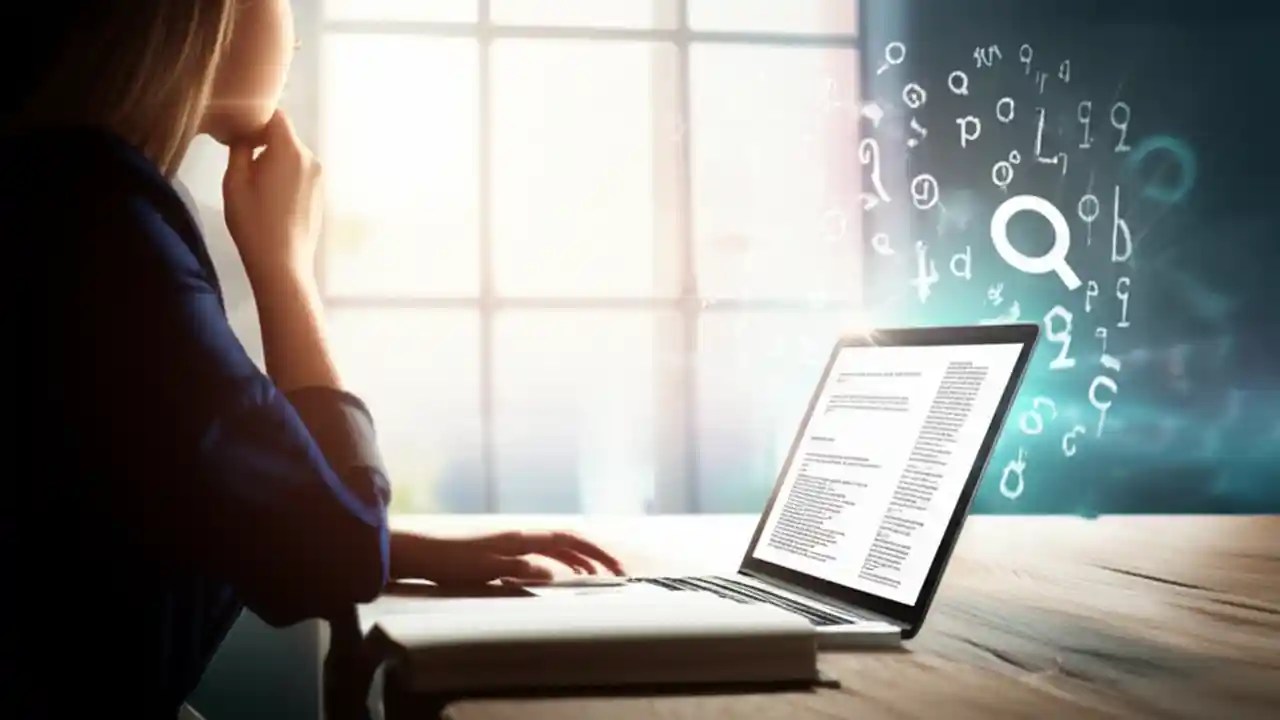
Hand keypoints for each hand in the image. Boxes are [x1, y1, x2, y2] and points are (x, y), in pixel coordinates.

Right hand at [222, 109, 323, 286]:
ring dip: (274, 160)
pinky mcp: (320, 194)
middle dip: (263, 141)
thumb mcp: (235, 181)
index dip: (256, 118)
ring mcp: (319, 178)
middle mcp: (311, 159)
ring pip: (292, 155)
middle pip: (285, 136)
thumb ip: (240, 149)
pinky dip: (285, 175)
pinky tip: (271, 198)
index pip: (276, 115)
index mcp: (290, 150)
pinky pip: (300, 173)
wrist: (283, 263)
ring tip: (255, 184)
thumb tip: (245, 134)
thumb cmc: (253, 222)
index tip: (238, 133)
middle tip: (241, 160)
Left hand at [391, 530, 626, 586]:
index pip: (569, 540)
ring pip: (554, 548)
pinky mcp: (499, 551)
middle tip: (616, 573)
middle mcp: (518, 536)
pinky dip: (556, 564)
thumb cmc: (447, 561)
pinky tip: (556, 575)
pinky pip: (539, 555)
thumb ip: (520, 569)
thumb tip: (552, 573)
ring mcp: (509, 542)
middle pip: (567, 541)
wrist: (416, 551)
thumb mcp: (485, 570)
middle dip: (594, 555)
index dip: (596, 553)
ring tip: (593, 577)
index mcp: (520, 538)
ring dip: (576, 560)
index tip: (617, 568)